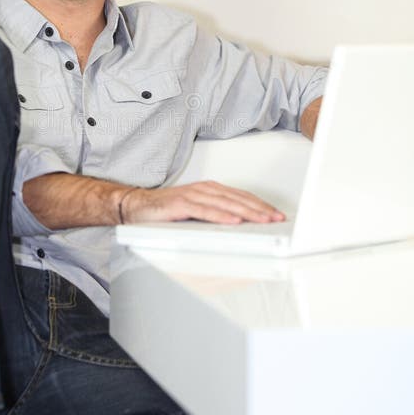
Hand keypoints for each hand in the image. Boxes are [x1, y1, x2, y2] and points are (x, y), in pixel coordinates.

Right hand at [122, 180, 284, 224]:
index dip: (260, 205)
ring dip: (246, 212)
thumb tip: (241, 225)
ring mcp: (193, 195)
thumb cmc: (166, 211)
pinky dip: (221, 216)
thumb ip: (216, 215)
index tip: (276, 214)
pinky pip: (205, 211)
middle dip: (260, 209)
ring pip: (226, 203)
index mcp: (210, 190)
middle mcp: (204, 189)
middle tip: (276, 218)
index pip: (241, 196)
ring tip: (262, 220)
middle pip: (238, 198)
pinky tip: (234, 221)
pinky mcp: (181, 204)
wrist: (137, 206)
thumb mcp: (197, 211)